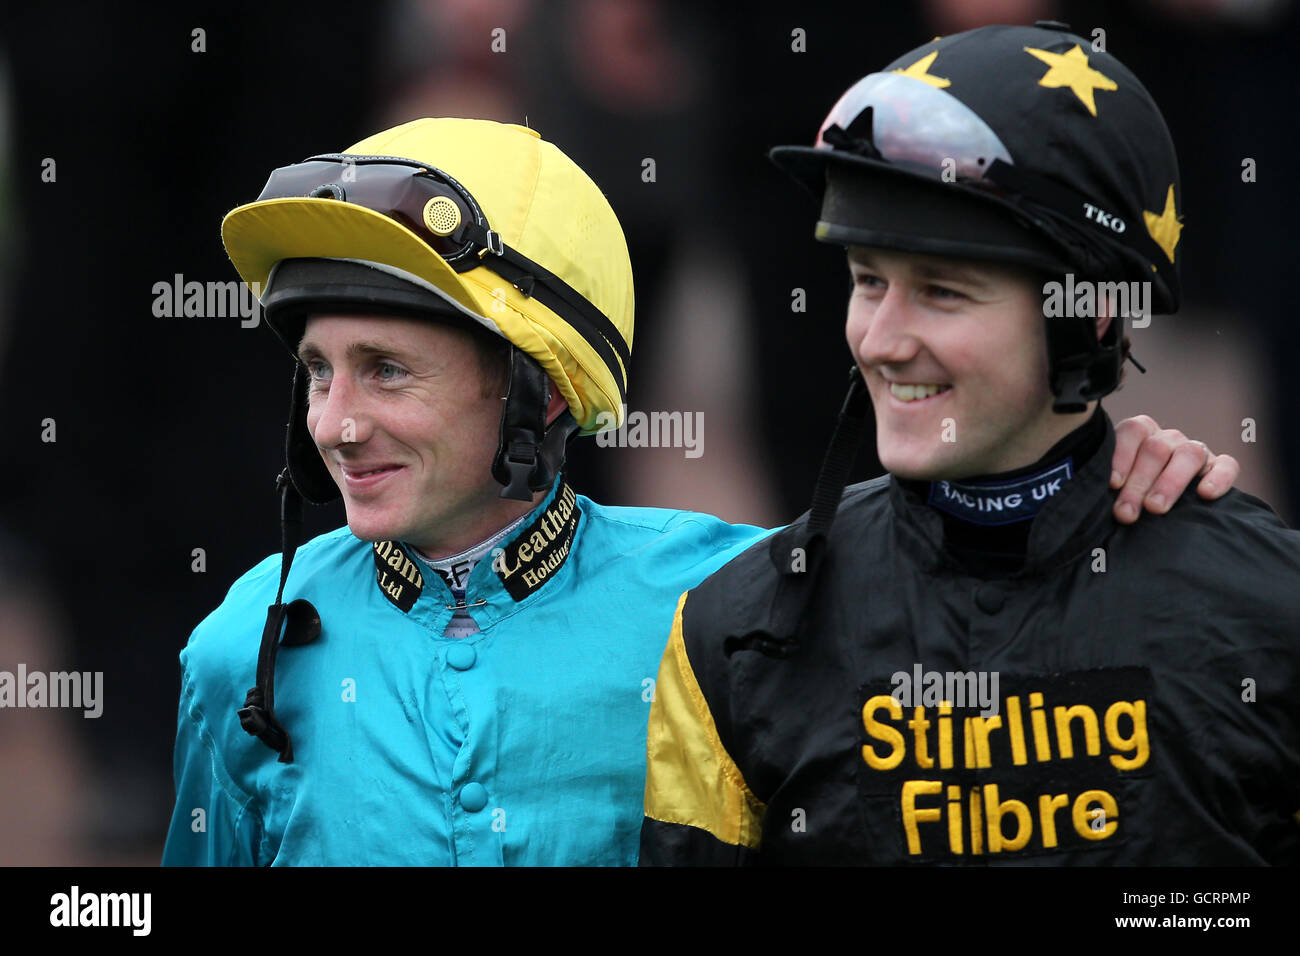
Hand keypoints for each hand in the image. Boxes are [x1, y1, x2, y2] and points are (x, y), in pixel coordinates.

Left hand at [1110, 415, 1239, 523]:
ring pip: (1189, 455)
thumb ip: (1106, 483)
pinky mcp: (1219, 466)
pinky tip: (1206, 494)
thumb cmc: (1127, 494)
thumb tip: (1091, 496)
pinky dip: (1218, 478)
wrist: (1157, 505)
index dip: (1121, 456)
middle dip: (1138, 483)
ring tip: (1155, 508)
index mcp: (1140, 434)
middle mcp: (1167, 439)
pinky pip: (1227, 465)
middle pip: (1156, 449)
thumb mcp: (1114, 484)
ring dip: (1170, 482)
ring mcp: (1195, 450)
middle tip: (1126, 512)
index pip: (1132, 432)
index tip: (1112, 484)